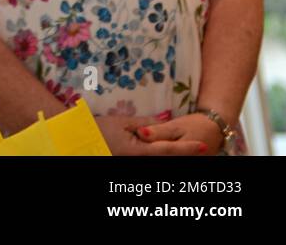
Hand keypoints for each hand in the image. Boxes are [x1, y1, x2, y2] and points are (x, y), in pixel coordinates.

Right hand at [96, 114, 210, 155]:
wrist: (81, 138)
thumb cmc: (100, 128)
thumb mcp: (123, 122)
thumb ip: (146, 124)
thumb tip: (164, 124)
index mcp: (139, 151)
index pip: (169, 149)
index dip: (187, 148)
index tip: (203, 145)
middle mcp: (139, 161)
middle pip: (168, 158)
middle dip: (184, 153)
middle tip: (201, 147)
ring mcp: (136, 163)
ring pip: (161, 160)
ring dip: (174, 154)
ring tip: (189, 148)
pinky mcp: (133, 161)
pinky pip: (152, 159)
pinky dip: (162, 154)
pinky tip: (168, 149)